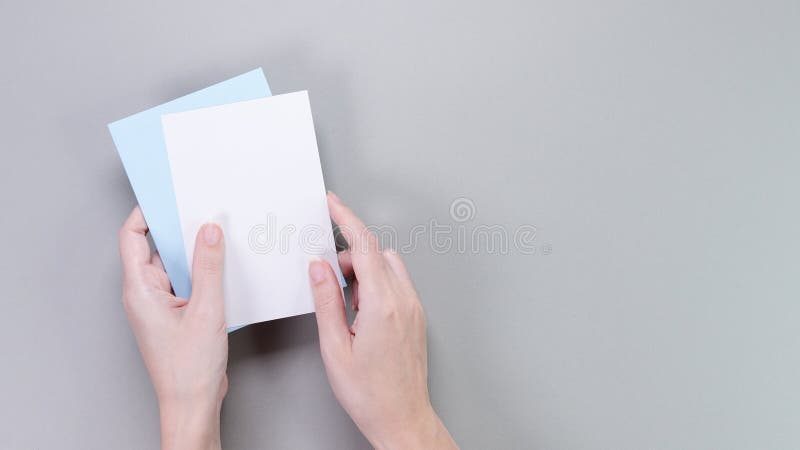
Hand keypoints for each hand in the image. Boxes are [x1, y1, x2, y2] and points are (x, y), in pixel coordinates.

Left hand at [119, 207, 227, 449]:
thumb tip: (210, 231)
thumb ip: (208, 267)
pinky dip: (201, 273)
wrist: (193, 403)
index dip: (146, 213)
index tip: (167, 196)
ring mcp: (159, 305)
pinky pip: (186, 283)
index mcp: (140, 290)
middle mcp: (145, 295)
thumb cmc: (189, 368)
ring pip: (174, 266)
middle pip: (155, 249)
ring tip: (218, 239)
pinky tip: (222, 270)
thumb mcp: (206, 310)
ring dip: (194, 254)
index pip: (132, 238)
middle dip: (177, 230)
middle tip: (201, 211)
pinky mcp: (175, 314)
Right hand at [308, 193, 457, 449]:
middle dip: (351, 255)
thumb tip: (319, 268)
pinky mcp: (417, 317)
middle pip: (377, 253)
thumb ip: (326, 301)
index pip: (364, 247)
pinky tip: (361, 311)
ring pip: (389, 267)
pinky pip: (397, 284)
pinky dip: (377, 284)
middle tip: (329, 279)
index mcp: (382, 305)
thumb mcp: (334, 348)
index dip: (346, 219)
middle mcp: (404, 302)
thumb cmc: (370, 393)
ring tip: (346, 303)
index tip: (333, 204)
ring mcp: (414, 309)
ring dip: (365, 270)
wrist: (402, 418)